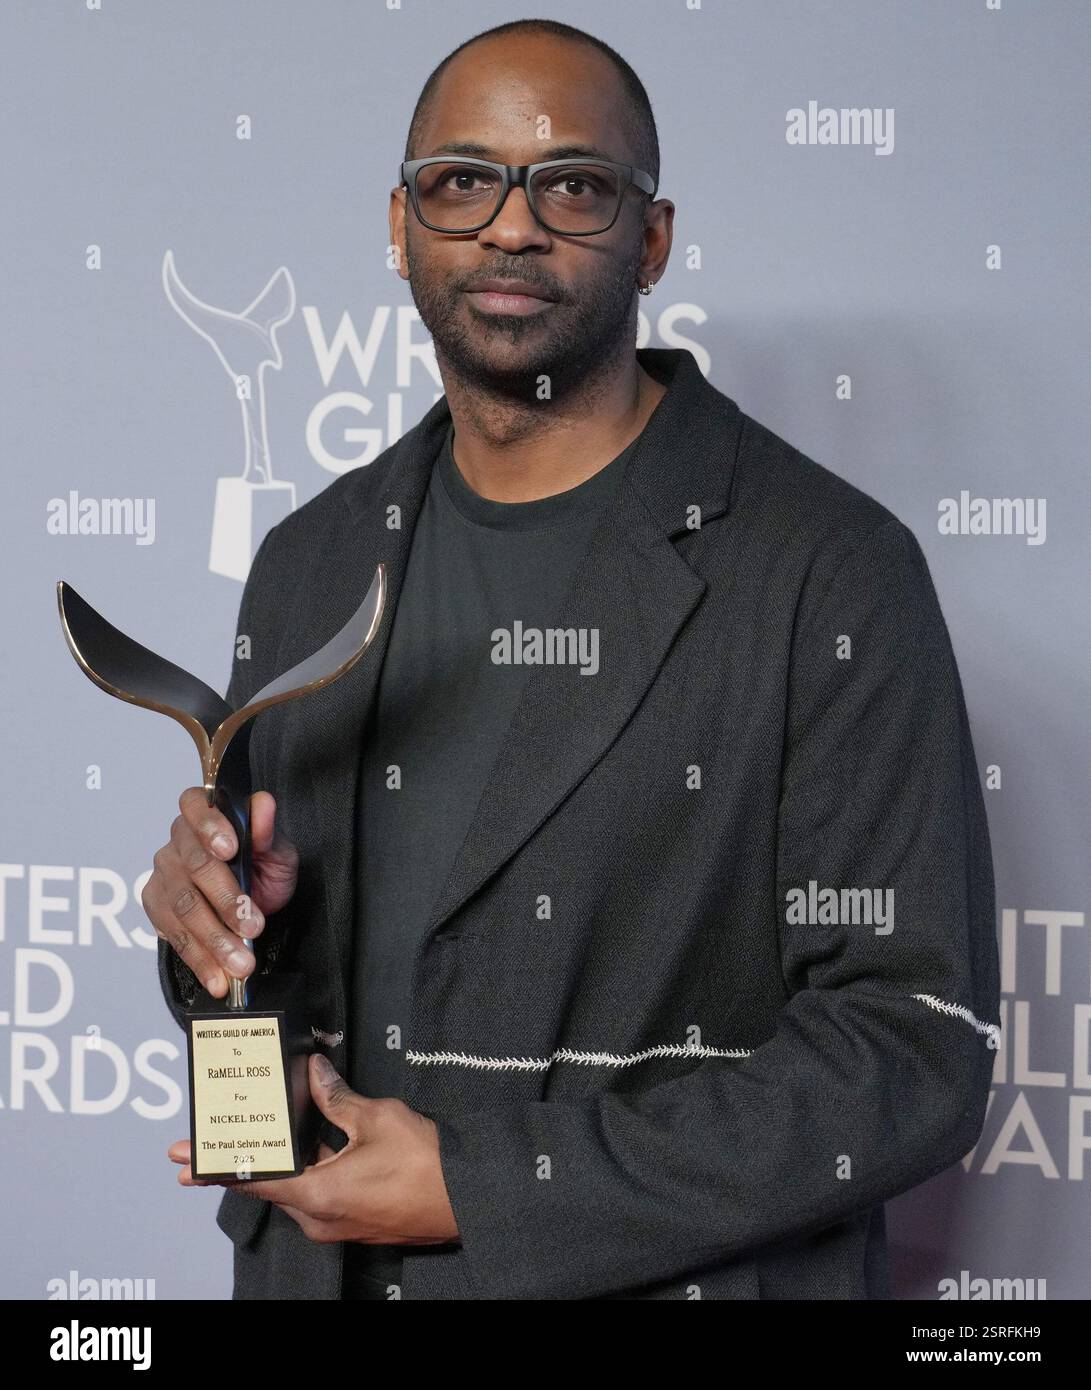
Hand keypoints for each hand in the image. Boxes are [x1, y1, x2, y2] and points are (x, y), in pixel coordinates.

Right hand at [141, 787, 298, 998]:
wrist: (253, 904)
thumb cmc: (262, 868)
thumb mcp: (276, 851)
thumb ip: (267, 832)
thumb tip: (264, 804)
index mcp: (204, 813)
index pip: (195, 805)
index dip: (210, 826)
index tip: (231, 849)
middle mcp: (178, 841)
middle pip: (195, 867)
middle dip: (226, 901)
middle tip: (254, 928)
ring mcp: (163, 874)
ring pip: (184, 907)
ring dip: (215, 940)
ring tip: (242, 964)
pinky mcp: (155, 907)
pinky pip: (174, 935)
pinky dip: (200, 960)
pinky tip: (218, 977)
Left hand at [167, 1054, 460, 1245]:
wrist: (470, 1199)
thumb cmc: (426, 1165)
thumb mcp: (377, 1119)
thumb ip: (337, 1097)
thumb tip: (313, 1072)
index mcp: (317, 1195)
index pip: (253, 1180)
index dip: (216, 1168)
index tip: (185, 1162)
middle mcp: (320, 1218)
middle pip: (273, 1184)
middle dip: (251, 1158)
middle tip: (225, 1133)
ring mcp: (338, 1224)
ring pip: (298, 1188)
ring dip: (286, 1161)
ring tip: (274, 1129)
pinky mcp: (356, 1220)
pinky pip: (321, 1193)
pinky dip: (313, 1168)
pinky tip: (320, 1140)